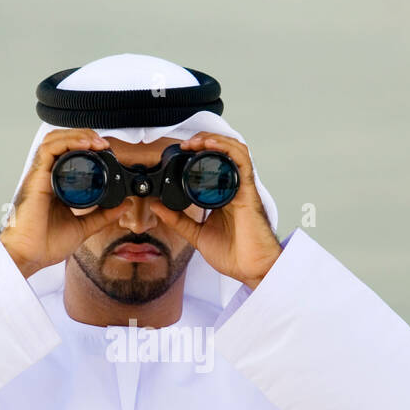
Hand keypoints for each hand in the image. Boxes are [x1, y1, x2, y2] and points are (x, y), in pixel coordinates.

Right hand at [0, 129, 131, 277]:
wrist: (30, 256)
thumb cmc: (45, 244)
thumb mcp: (83, 227)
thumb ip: (103, 216)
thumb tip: (124, 205)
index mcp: (55, 185)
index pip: (68, 153)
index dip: (86, 145)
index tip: (106, 150)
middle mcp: (46, 176)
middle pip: (61, 141)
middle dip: (84, 135)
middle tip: (104, 143)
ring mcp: (40, 176)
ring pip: (54, 140)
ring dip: (77, 135)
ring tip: (96, 141)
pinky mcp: (36, 178)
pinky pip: (48, 150)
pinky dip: (66, 143)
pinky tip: (84, 145)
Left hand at [147, 132, 281, 289]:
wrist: (251, 270)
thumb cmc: (234, 255)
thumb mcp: (197, 235)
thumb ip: (178, 220)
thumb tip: (157, 206)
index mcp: (223, 196)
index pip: (214, 163)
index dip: (199, 151)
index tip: (180, 151)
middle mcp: (234, 188)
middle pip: (224, 151)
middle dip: (205, 140)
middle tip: (186, 143)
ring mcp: (242, 188)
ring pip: (234, 150)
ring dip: (215, 140)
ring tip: (197, 141)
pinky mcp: (248, 192)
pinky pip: (242, 161)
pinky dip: (227, 148)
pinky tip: (212, 145)